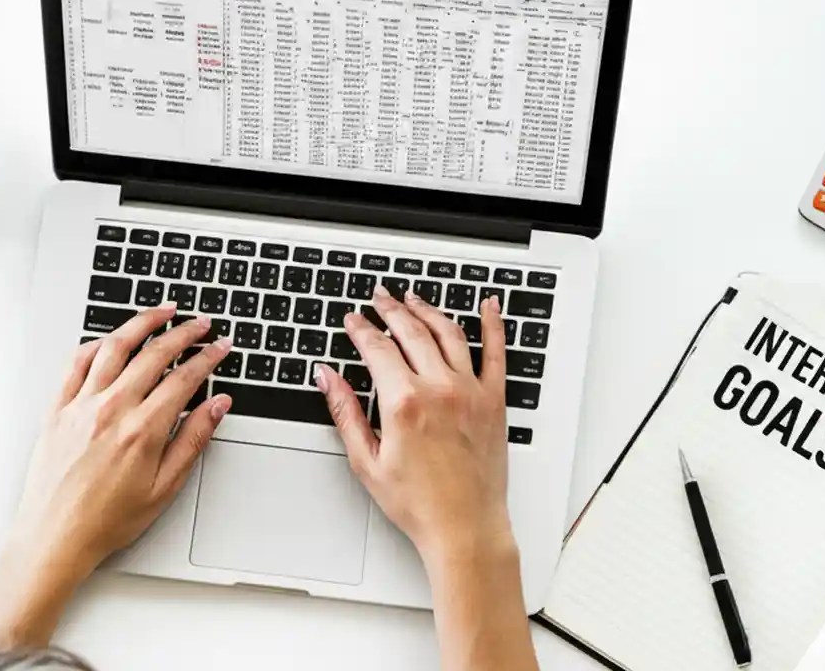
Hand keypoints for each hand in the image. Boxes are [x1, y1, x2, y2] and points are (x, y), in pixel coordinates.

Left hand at [0, 305, 232, 648]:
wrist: (54, 537)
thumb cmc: (106, 520)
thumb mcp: (164, 487)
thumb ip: (193, 440)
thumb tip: (216, 407)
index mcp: (143, 429)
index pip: (185, 377)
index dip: (208, 357)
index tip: (221, 347)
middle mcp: (111, 409)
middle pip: (154, 353)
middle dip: (184, 332)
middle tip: (201, 324)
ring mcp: (81, 405)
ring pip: (114, 346)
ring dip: (142, 323)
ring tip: (161, 311)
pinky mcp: (57, 409)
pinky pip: (76, 363)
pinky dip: (96, 344)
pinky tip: (110, 339)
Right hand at [316, 288, 539, 670]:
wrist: (464, 527)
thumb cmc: (418, 504)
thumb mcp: (366, 461)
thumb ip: (345, 412)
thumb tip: (327, 378)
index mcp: (404, 403)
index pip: (376, 349)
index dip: (361, 329)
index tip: (354, 320)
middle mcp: (439, 389)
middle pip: (411, 332)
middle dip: (391, 309)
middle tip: (380, 298)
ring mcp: (470, 392)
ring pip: (448, 334)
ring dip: (428, 310)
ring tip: (414, 299)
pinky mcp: (494, 401)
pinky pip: (496, 353)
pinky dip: (493, 326)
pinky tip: (489, 307)